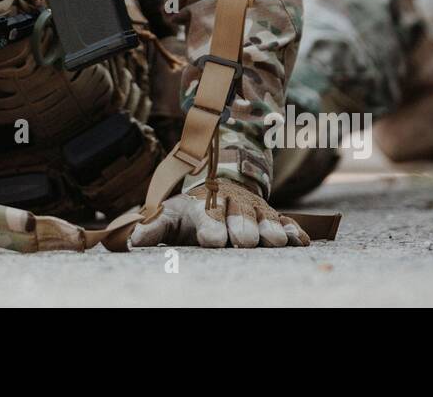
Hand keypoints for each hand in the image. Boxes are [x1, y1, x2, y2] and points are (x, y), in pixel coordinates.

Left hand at [129, 178, 310, 248]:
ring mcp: (254, 210)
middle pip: (238, 216)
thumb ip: (153, 227)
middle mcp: (231, 205)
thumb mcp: (169, 216)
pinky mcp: (272, 217)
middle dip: (242, 227)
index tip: (212, 239)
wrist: (217, 191)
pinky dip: (292, 231)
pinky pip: (285, 223)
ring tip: (275, 241)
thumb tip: (134, 242)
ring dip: (270, 228)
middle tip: (245, 241)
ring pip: (264, 218)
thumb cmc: (189, 213)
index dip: (210, 226)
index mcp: (204, 205)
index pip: (207, 215)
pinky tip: (298, 242)